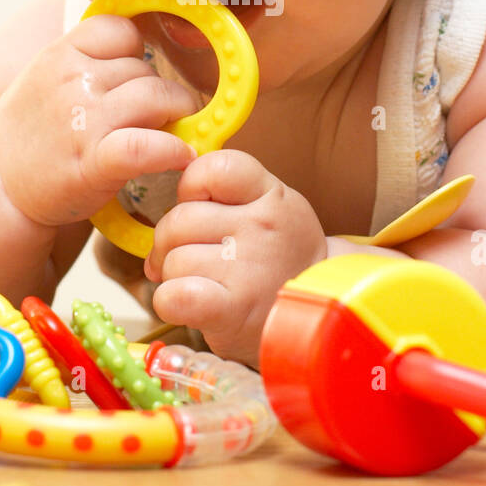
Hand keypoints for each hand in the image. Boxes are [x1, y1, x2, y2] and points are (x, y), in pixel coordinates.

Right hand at [0, 15, 199, 226]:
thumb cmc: (34, 127)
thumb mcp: (48, 74)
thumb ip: (88, 55)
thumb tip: (144, 37)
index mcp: (61, 53)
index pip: (122, 31)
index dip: (136, 53)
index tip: (133, 77)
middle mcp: (72, 81)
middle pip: (146, 69)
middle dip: (157, 92)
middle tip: (154, 116)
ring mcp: (83, 121)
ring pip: (157, 98)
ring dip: (173, 115)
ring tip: (169, 132)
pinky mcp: (93, 163)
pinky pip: (145, 146)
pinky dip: (171, 149)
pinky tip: (181, 155)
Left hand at [143, 149, 328, 367]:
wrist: (318, 318)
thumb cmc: (281, 262)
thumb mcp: (274, 210)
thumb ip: (229, 195)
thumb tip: (167, 203)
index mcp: (272, 196)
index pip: (215, 167)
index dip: (191, 185)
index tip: (197, 206)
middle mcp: (262, 227)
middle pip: (180, 218)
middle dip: (170, 241)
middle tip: (185, 258)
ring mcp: (249, 269)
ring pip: (172, 259)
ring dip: (172, 276)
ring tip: (198, 284)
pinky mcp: (233, 311)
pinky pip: (174, 296)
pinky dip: (169, 301)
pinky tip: (186, 304)